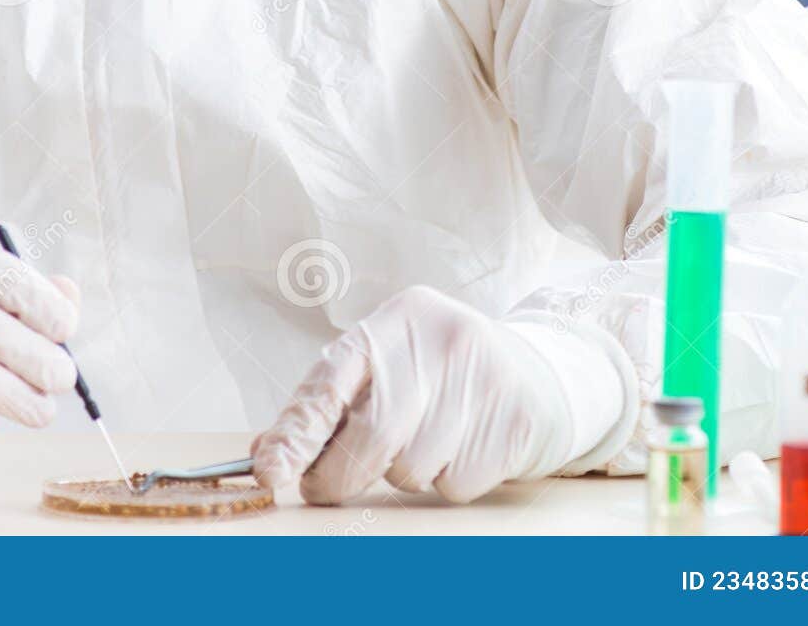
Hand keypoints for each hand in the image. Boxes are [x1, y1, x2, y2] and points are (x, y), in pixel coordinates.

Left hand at [251, 286, 583, 504]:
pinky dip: (448, 481)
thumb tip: (270, 450)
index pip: (334, 378)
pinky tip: (463, 448)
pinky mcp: (515, 420)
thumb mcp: (388, 367)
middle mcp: (441, 340)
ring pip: (412, 467)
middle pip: (373, 434)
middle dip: (342, 474)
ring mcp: (484, 378)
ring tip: (425, 440)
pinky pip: (456, 484)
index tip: (270, 471)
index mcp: (396, 320)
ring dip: (404, 473)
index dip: (298, 430)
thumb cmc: (440, 376)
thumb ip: (332, 401)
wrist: (538, 374)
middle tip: (328, 487)